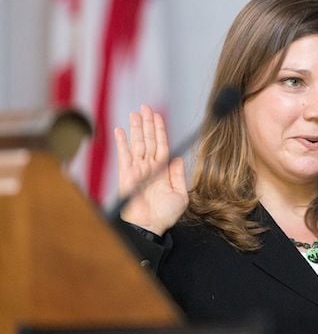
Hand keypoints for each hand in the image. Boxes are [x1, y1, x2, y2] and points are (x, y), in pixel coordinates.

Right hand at [114, 104, 187, 235]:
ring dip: (136, 128)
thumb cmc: (165, 215)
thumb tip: (179, 158)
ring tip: (135, 112)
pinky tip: (120, 131)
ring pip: (137, 144)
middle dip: (147, 123)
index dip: (160, 130)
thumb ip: (178, 175)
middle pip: (148, 140)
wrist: (150, 227)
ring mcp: (137, 170)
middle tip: (146, 106)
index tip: (158, 116)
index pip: (161, 144)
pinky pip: (123, 155)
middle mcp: (150, 167)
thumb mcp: (180, 194)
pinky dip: (122, 143)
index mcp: (163, 170)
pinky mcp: (126, 175)